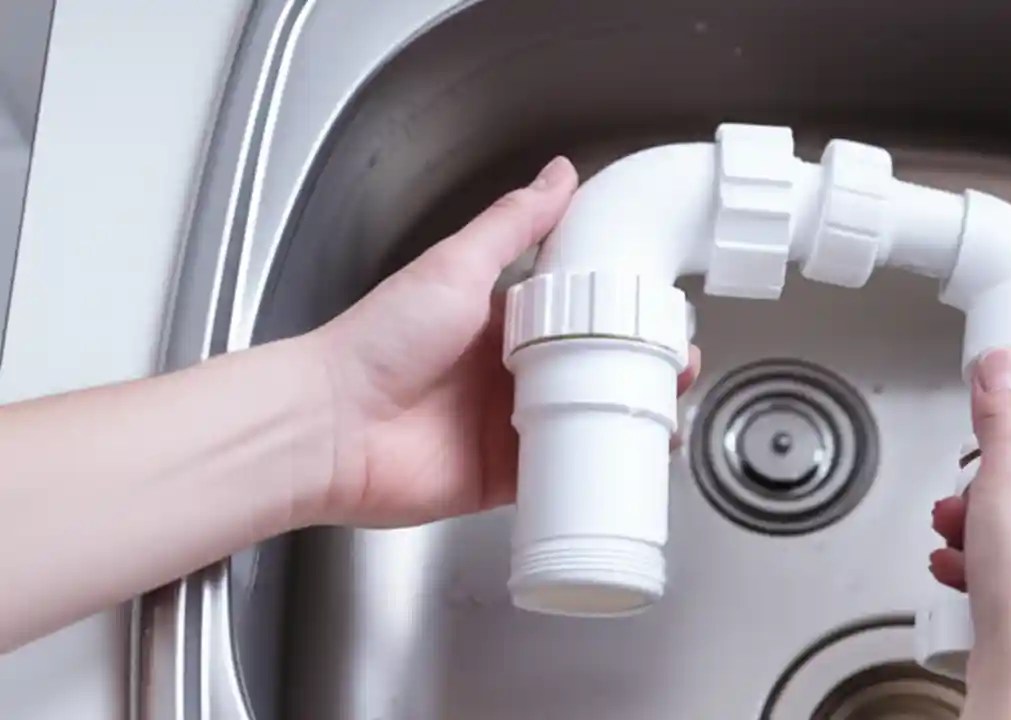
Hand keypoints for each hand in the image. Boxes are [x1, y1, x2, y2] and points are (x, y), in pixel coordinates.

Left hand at [305, 157, 700, 526]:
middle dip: (640, 368)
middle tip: (676, 365)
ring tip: (665, 410)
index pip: (578, 313)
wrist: (330, 425)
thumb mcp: (455, 266)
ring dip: (628, 416)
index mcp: (499, 323)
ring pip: (586, 421)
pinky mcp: (502, 478)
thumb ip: (510, 225)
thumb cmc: (378, 342)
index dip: (623, 313)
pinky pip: (561, 476)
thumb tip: (559, 175)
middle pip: (592, 370)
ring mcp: (507, 428)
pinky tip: (628, 462)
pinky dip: (596, 469)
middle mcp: (507, 374)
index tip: (661, 311)